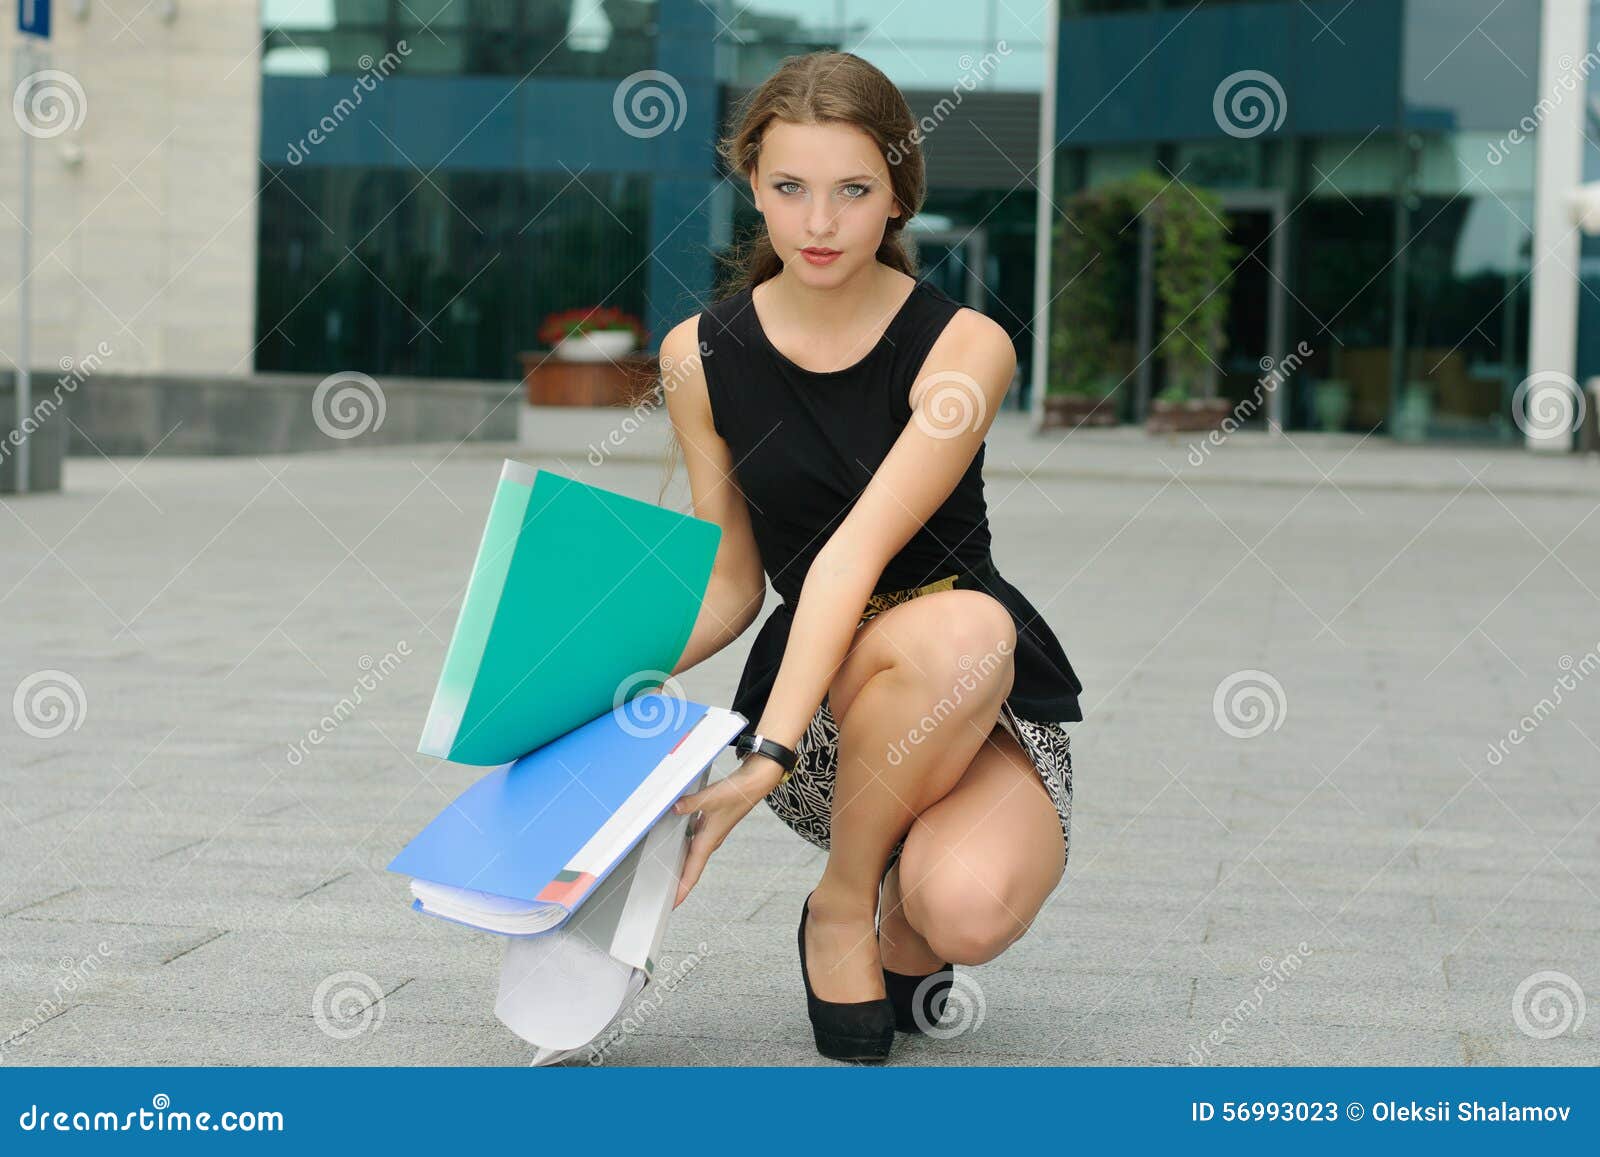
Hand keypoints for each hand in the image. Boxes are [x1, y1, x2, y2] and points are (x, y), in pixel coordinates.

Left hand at [670, 755, 784, 907]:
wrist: (754, 784)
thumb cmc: (738, 793)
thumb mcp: (710, 798)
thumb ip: (690, 804)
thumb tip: (674, 808)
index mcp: (708, 841)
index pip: (692, 873)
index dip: (682, 890)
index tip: (672, 905)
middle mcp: (709, 841)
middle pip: (690, 870)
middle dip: (678, 884)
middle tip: (664, 896)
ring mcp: (710, 833)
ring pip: (692, 856)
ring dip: (681, 867)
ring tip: (666, 875)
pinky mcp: (710, 824)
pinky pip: (693, 842)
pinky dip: (683, 847)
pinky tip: (675, 842)